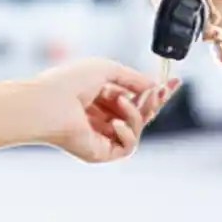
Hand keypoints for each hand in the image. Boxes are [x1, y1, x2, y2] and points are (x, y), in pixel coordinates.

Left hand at [26, 58, 180, 162]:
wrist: (47, 104)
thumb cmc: (68, 83)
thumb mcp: (107, 69)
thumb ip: (133, 78)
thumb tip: (153, 85)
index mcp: (99, 98)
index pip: (134, 97)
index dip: (154, 91)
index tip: (173, 82)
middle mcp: (101, 118)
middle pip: (140, 114)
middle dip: (154, 102)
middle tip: (161, 91)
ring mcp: (101, 136)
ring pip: (137, 128)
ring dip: (137, 114)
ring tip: (121, 101)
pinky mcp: (100, 152)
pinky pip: (128, 146)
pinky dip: (128, 133)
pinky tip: (116, 123)